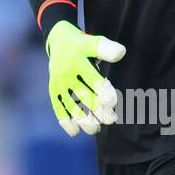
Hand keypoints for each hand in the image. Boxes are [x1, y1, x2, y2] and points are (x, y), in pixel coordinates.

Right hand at [46, 19, 125, 136]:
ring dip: (85, 121)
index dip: (105, 94)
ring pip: (73, 108)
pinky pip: (59, 110)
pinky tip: (75, 132)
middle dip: (100, 112)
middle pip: (86, 98)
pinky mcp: (53, 92)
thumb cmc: (82, 45)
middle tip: (111, 119)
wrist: (58, 42)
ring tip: (96, 128)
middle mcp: (66, 74)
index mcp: (78, 61)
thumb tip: (121, 52)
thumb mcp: (94, 42)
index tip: (113, 103)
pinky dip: (66, 123)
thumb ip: (106, 49)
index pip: (94, 81)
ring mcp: (59, 85)